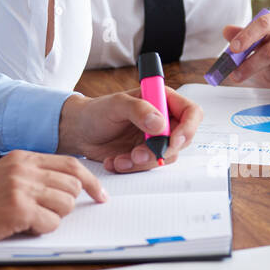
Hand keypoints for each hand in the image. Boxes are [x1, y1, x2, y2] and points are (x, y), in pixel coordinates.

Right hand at [0, 150, 106, 256]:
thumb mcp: (4, 177)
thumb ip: (34, 176)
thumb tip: (72, 187)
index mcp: (21, 157)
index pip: (71, 164)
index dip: (90, 181)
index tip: (100, 196)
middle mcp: (23, 168)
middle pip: (72, 186)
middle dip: (67, 205)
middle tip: (46, 214)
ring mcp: (20, 188)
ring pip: (66, 205)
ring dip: (53, 219)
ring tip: (29, 221)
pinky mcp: (17, 210)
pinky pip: (52, 223)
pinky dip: (42, 231)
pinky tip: (21, 228)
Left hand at [58, 88, 201, 171]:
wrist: (79, 131)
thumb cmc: (96, 111)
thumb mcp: (116, 104)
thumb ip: (139, 110)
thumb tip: (160, 124)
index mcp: (162, 100)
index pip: (191, 113)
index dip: (188, 128)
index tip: (172, 141)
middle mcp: (163, 121)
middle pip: (181, 140)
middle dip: (159, 151)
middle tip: (137, 154)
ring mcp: (155, 140)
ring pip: (164, 157)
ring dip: (142, 162)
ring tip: (120, 159)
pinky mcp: (145, 156)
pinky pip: (148, 167)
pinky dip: (131, 168)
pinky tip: (115, 161)